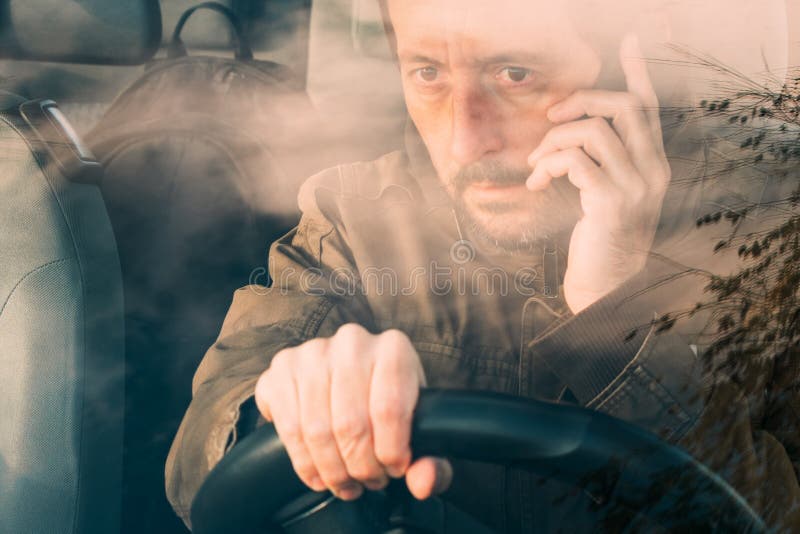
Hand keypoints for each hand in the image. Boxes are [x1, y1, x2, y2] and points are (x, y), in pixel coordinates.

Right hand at [254, 323, 451, 500]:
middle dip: (360, 467)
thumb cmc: (390, 406)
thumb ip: (432, 463)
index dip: (391, 453)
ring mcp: (312, 352)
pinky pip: (288, 428)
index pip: (389, 409)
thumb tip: (424, 482)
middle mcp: (351, 341)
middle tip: (368, 482)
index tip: (394, 470)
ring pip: (317, 430)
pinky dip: (304, 462)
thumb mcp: (418, 433)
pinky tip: (319, 474)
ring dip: (332, 470)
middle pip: (350, 424)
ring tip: (346, 483)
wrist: (354, 381)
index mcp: (393, 347)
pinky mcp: (282, 368)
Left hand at [526, 34, 669, 312]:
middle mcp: (653, 171)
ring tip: (537, 165)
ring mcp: (636, 187)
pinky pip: (575, 160)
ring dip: (553, 140)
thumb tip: (572, 129)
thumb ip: (599, 161)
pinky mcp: (610, 203)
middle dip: (581, 102)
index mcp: (653, 164)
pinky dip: (549, 163)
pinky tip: (538, 182)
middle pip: (624, 107)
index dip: (638, 71)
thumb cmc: (598, 237)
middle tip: (550, 118)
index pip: (649, 108)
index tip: (629, 40)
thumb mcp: (604, 193)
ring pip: (593, 131)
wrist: (603, 285)